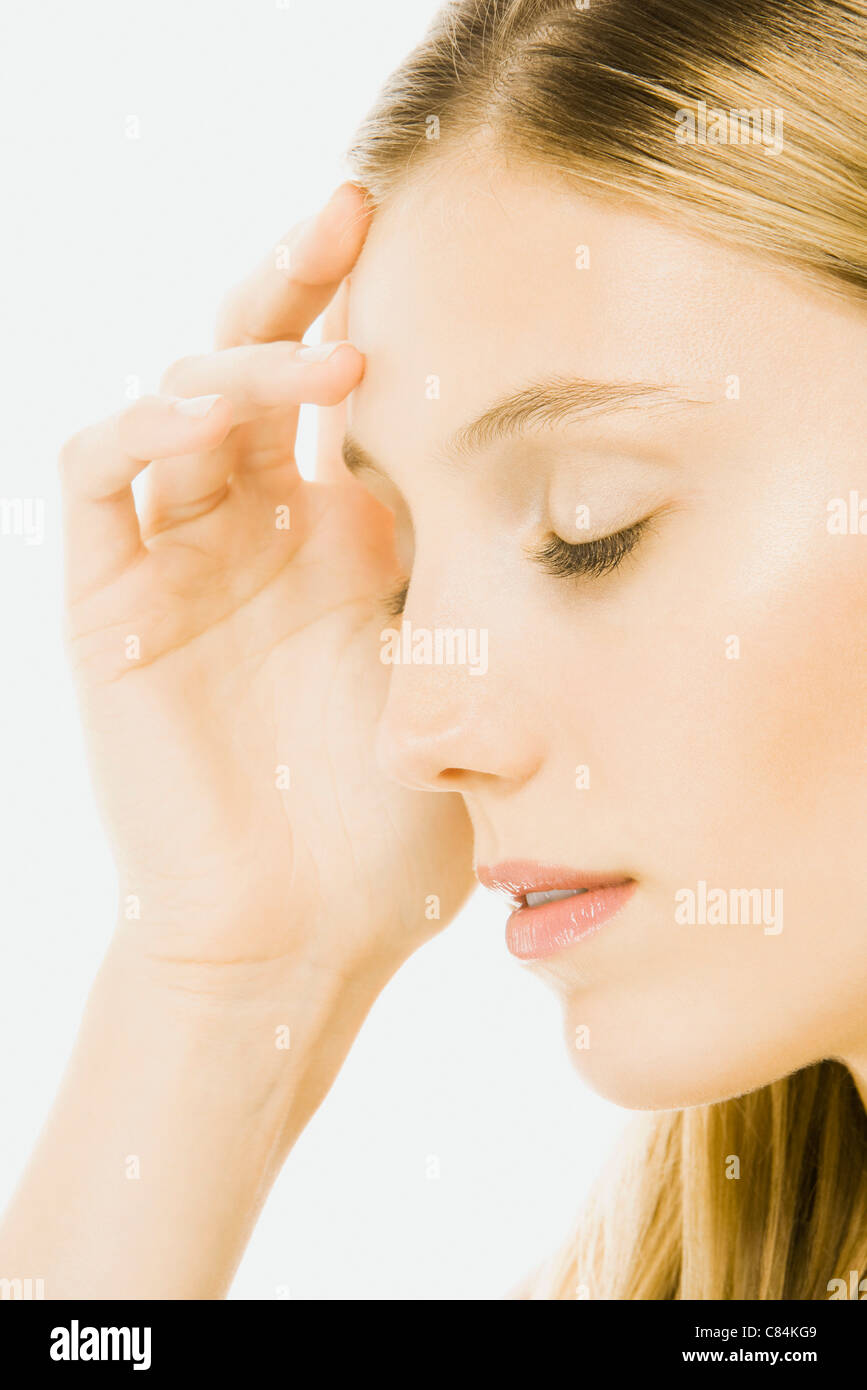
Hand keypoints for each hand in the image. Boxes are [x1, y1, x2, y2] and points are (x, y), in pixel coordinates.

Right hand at [59, 182, 474, 993]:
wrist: (298, 936)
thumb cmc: (384, 831)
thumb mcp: (443, 676)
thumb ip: (439, 570)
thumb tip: (472, 466)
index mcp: (335, 544)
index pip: (337, 398)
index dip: (369, 320)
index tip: (435, 258)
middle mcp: (254, 534)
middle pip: (255, 367)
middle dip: (297, 284)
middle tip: (354, 210)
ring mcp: (179, 561)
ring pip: (177, 404)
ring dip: (239, 358)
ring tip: (330, 359)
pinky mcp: (109, 603)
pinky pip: (99, 478)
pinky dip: (137, 428)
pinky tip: (198, 414)